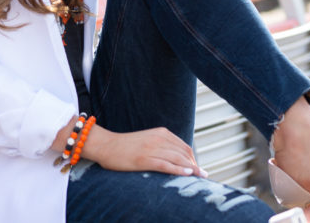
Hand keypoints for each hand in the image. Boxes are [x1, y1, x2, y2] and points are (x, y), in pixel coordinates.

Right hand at [86, 125, 206, 177]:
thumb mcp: (147, 139)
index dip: (193, 159)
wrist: (106, 145)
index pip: (184, 146)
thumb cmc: (126, 146)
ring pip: (178, 159)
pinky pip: (166, 165)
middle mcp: (158, 138)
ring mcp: (152, 149)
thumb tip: (176, 156)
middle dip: (195, 165)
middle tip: (203, 175)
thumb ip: (161, 144)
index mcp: (161, 133)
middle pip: (184, 153)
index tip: (197, 169)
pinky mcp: (144, 159)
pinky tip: (187, 174)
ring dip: (191, 169)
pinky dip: (179, 170)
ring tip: (200, 177)